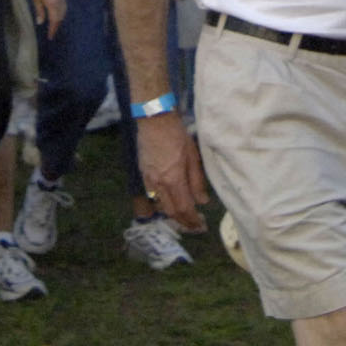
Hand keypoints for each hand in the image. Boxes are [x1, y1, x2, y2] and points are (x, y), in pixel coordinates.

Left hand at [29, 0, 67, 35]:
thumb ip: (39, 11)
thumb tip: (40, 23)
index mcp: (52, 3)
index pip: (55, 20)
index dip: (53, 29)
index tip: (50, 36)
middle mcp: (60, 0)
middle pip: (61, 17)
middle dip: (57, 25)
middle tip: (52, 32)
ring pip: (64, 11)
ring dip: (59, 19)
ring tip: (54, 25)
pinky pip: (64, 5)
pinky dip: (61, 12)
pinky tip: (56, 13)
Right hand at [138, 111, 210, 228]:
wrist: (154, 119)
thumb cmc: (177, 134)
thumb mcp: (193, 156)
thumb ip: (197, 181)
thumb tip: (202, 201)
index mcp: (173, 179)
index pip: (183, 208)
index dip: (192, 220)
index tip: (200, 225)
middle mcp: (158, 184)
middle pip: (170, 211)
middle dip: (183, 221)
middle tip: (194, 225)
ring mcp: (148, 180)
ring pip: (160, 206)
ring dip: (172, 214)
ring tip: (184, 216)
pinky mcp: (143, 174)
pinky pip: (153, 196)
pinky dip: (163, 203)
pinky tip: (171, 202)